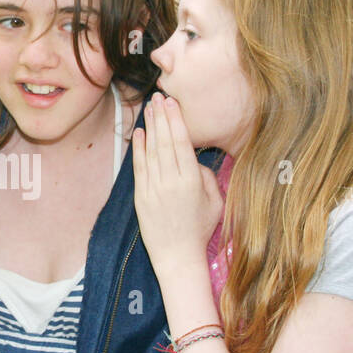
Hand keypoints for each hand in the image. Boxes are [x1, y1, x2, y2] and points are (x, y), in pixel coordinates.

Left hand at [132, 93, 222, 275]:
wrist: (177, 257)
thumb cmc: (200, 229)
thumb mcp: (215, 202)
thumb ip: (206, 177)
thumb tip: (193, 159)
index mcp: (191, 182)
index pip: (181, 144)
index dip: (176, 120)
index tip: (172, 102)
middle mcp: (170, 183)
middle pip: (164, 143)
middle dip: (161, 117)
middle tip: (159, 96)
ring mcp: (153, 190)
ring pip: (150, 152)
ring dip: (149, 128)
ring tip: (148, 108)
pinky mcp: (141, 198)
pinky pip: (139, 168)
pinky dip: (137, 149)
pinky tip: (138, 133)